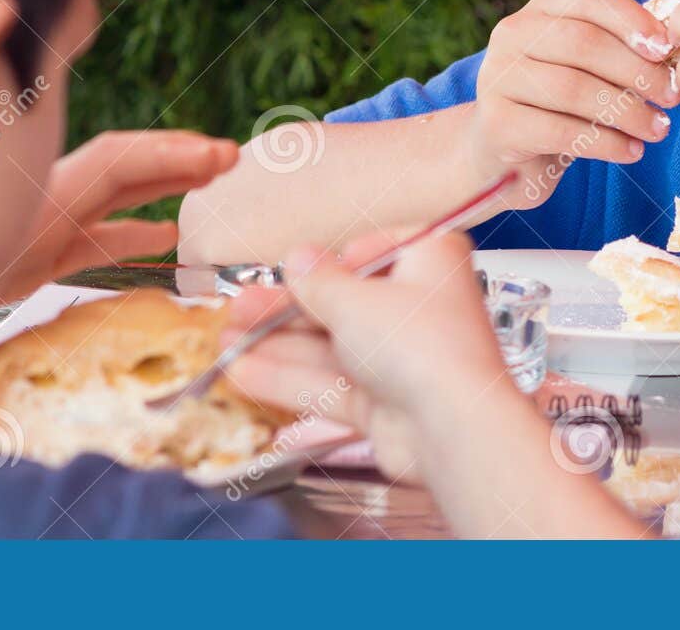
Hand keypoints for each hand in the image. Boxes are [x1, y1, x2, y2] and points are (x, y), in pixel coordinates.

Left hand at [0, 130, 238, 305]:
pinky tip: (168, 241)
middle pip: (122, 166)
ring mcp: (42, 223)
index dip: (170, 153)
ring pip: (115, 196)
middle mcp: (44, 199)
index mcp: (37, 193)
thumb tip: (61, 206)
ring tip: (212, 181)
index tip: (218, 156)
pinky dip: (134, 232)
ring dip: (164, 184)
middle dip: (177, 156)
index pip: (117, 159)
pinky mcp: (35, 253)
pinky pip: (97, 235)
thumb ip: (9, 224)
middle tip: (231, 157)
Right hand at [225, 231, 517, 483]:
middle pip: (343, 304)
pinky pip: (330, 385)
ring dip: (278, 344)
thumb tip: (298, 259)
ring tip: (227, 341)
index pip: (370, 252)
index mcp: (429, 261)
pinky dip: (288, 380)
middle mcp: (419, 308)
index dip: (327, 262)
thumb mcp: (355, 299)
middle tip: (240, 306)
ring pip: (331, 347)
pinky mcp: (386, 404)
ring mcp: (403, 359)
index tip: (288, 268)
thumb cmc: (421, 345)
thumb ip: (318, 281)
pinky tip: (243, 374)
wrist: (451, 428)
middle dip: (286, 309)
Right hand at [466, 0, 679, 204]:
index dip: (633, 20)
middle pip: (583, 43)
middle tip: (672, 97)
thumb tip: (677, 51)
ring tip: (659, 129)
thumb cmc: (559, 106)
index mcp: (540, 12)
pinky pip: (561, 130)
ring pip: (573, 88)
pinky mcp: (496, 123)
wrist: (503, 155)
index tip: (667, 49)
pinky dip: (606, 143)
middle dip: (636, 70)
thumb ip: (619, 52)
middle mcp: (513, 35)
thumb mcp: (585, 70)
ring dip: (627, 111)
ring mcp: (498, 78)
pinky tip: (632, 152)